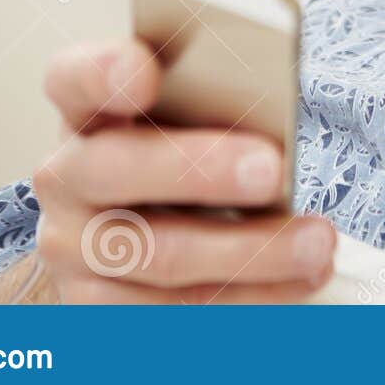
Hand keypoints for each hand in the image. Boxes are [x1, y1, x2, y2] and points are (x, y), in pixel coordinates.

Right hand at [29, 38, 334, 302]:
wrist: (132, 237)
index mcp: (87, 110)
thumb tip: (274, 122)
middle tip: (272, 169)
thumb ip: (215, 103)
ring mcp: (73, 249)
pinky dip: (250, 296)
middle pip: (116, 168)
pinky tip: (302, 280)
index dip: (104, 73)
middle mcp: (66, 177)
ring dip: (250, 252)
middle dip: (199, 170)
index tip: (145, 72)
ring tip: (318, 242)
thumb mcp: (188, 120)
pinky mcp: (99, 309)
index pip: (75, 79)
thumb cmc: (180, 155)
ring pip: (160, 255)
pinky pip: (177, 313)